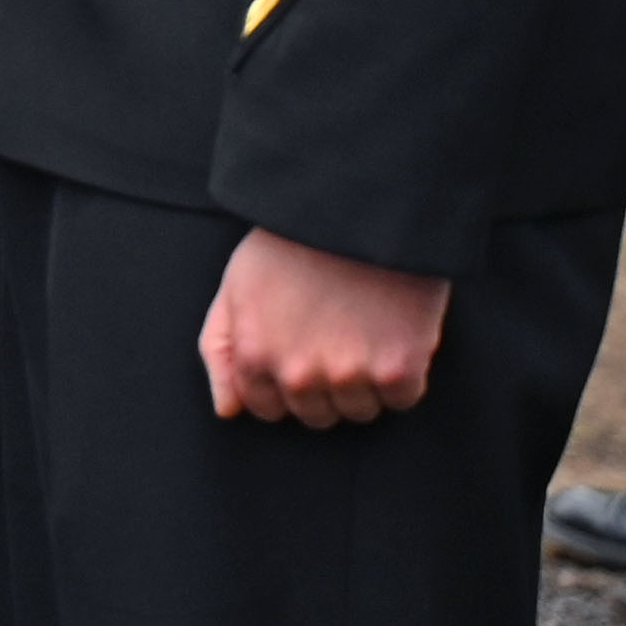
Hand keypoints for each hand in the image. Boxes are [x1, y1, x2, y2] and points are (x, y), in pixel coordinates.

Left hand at [200, 225, 448, 423]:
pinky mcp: (399, 371)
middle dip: (322, 385)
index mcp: (254, 356)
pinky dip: (404, 375)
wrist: (358, 210)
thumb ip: (221, 352)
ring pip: (359, 412)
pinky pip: (402, 400)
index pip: (267, 409)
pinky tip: (393, 333)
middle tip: (334, 336)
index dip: (284, 383)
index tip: (300, 352)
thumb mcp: (235, 286)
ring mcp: (349, 376)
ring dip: (364, 383)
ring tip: (363, 330)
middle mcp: (298, 375)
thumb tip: (228, 410)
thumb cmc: (291, 242)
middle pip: (315, 415)